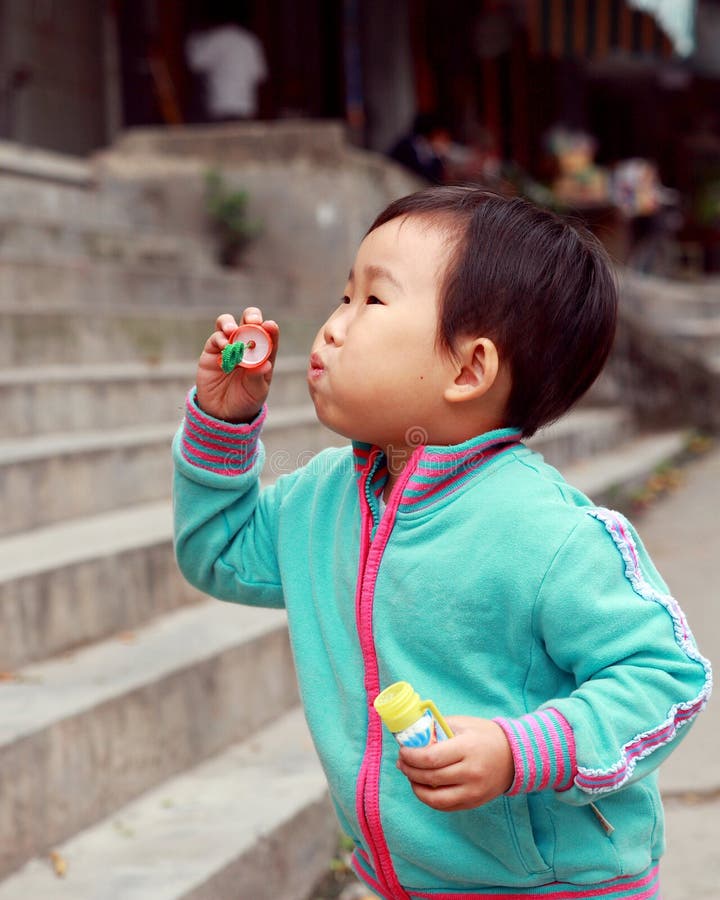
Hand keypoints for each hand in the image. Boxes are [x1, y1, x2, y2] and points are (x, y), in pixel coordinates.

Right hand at [196, 308, 278, 422]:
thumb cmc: (245, 401)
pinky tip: (224, 348)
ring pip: (228, 324)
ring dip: (230, 324)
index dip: (270, 328)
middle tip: (252, 322)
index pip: (269, 335)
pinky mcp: (212, 351)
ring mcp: (228, 346)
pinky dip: (219, 339)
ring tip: (232, 332)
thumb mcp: (256, 392)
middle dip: (251, 316)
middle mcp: (246, 346)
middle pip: (249, 322)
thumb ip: (258, 377)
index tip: (269, 326)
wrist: (222, 413)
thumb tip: (265, 364)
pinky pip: (215, 339)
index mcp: (263, 354)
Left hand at [396, 716, 513, 811]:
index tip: (402, 751)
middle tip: (401, 762)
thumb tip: (413, 735)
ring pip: (435, 798)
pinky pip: (445, 806)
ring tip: (409, 776)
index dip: (411, 756)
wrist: (515, 756)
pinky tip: (423, 786)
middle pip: (430, 777)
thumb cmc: (486, 735)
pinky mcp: (473, 803)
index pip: (430, 758)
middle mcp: (470, 773)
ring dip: (416, 788)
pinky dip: (429, 798)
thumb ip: (438, 728)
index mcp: (467, 749)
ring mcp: (473, 791)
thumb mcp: (463, 724)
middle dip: (409, 770)